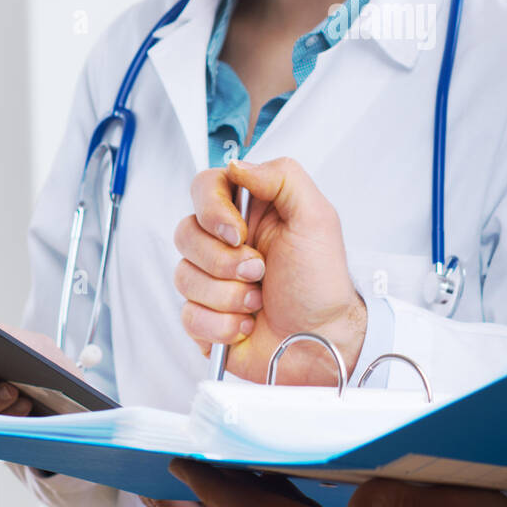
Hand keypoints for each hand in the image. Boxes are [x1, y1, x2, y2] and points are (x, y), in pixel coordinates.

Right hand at [173, 157, 367, 384]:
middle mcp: (225, 243)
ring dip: (228, 295)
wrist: (323, 341)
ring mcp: (211, 280)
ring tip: (258, 301)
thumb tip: (237, 165)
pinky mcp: (204, 317)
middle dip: (224, 261)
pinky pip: (188, 315)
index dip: (213, 211)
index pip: (204, 188)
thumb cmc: (322, 283)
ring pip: (184, 276)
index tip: (239, 233)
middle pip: (185, 233)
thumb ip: (282, 177)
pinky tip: (247, 324)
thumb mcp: (316, 218)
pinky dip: (222, 324)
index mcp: (249, 213)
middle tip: (259, 271)